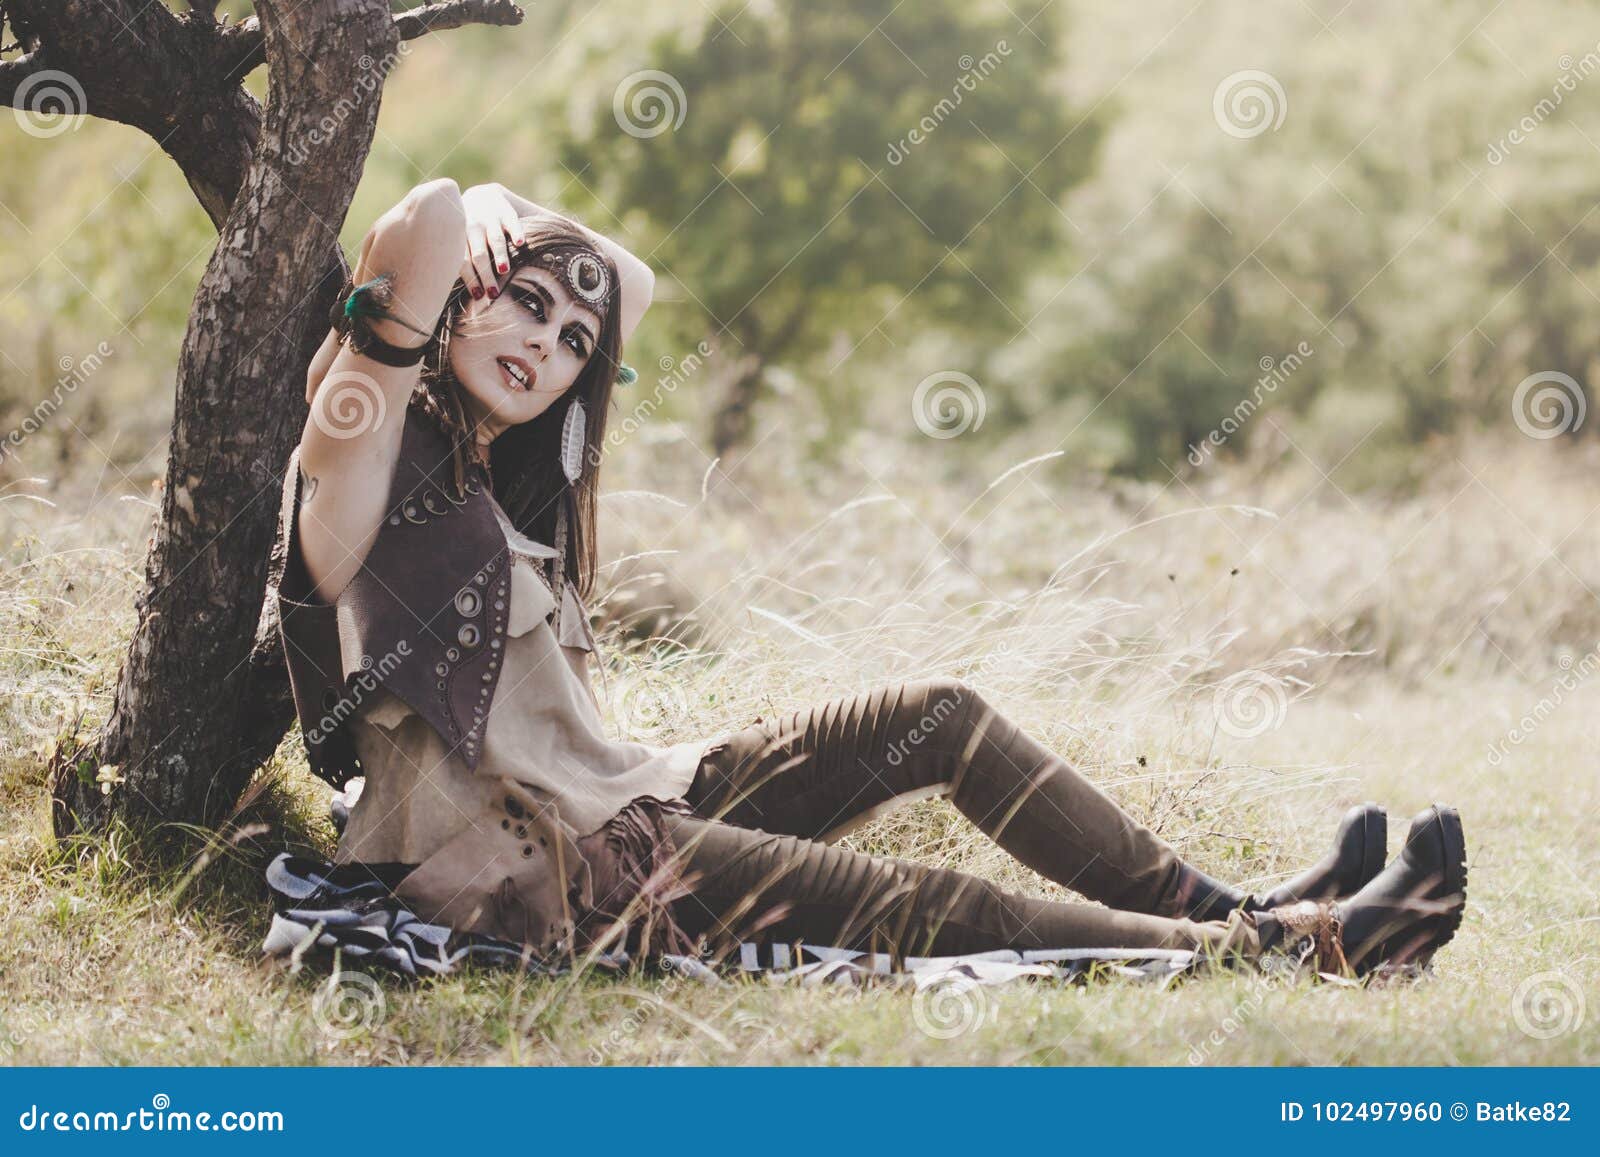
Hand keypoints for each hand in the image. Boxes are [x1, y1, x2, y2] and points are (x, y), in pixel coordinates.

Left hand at [459, 183, 526, 299]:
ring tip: (504, 270)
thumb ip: (461, 262)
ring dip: (499, 255)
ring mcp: (489, 218)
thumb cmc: (470, 229)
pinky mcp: (505, 210)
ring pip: (494, 238)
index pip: (463, 261)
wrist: (483, 195)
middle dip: (485, 274)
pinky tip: (521, 243)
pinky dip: (516, 231)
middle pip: (479, 254)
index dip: (470, 279)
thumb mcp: (461, 239)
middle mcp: (472, 227)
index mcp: (459, 238)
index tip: (478, 296)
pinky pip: (511, 220)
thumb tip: (450, 295)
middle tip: (493, 293)